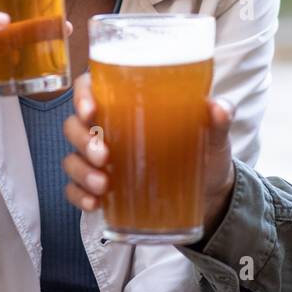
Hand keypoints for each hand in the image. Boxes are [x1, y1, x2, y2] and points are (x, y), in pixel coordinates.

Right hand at [61, 73, 238, 242]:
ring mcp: (101, 160)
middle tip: (104, 155)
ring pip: (72, 158)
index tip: (90, 110)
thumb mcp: (213, 133)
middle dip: (83, 140)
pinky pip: (76, 190)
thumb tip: (218, 108)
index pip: (90, 87)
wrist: (208, 192)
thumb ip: (218, 118)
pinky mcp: (103, 188)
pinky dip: (80, 196)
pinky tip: (95, 203)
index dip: (82, 95)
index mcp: (125, 103)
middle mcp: (107, 128)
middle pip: (75, 125)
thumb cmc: (203, 148)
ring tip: (103, 184)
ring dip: (82, 171)